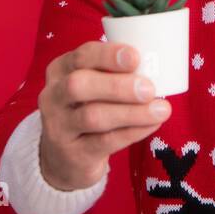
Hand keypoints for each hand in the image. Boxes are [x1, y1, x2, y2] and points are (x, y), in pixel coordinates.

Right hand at [37, 41, 172, 190]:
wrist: (66, 158)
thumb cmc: (88, 109)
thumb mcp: (92, 86)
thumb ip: (114, 74)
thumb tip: (154, 65)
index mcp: (60, 71)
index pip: (81, 57)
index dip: (108, 55)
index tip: (135, 57)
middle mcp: (53, 97)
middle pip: (79, 85)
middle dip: (116, 85)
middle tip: (148, 89)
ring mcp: (59, 127)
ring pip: (93, 116)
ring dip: (131, 112)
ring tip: (161, 109)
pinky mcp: (73, 154)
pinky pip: (105, 141)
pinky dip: (133, 131)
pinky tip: (152, 124)